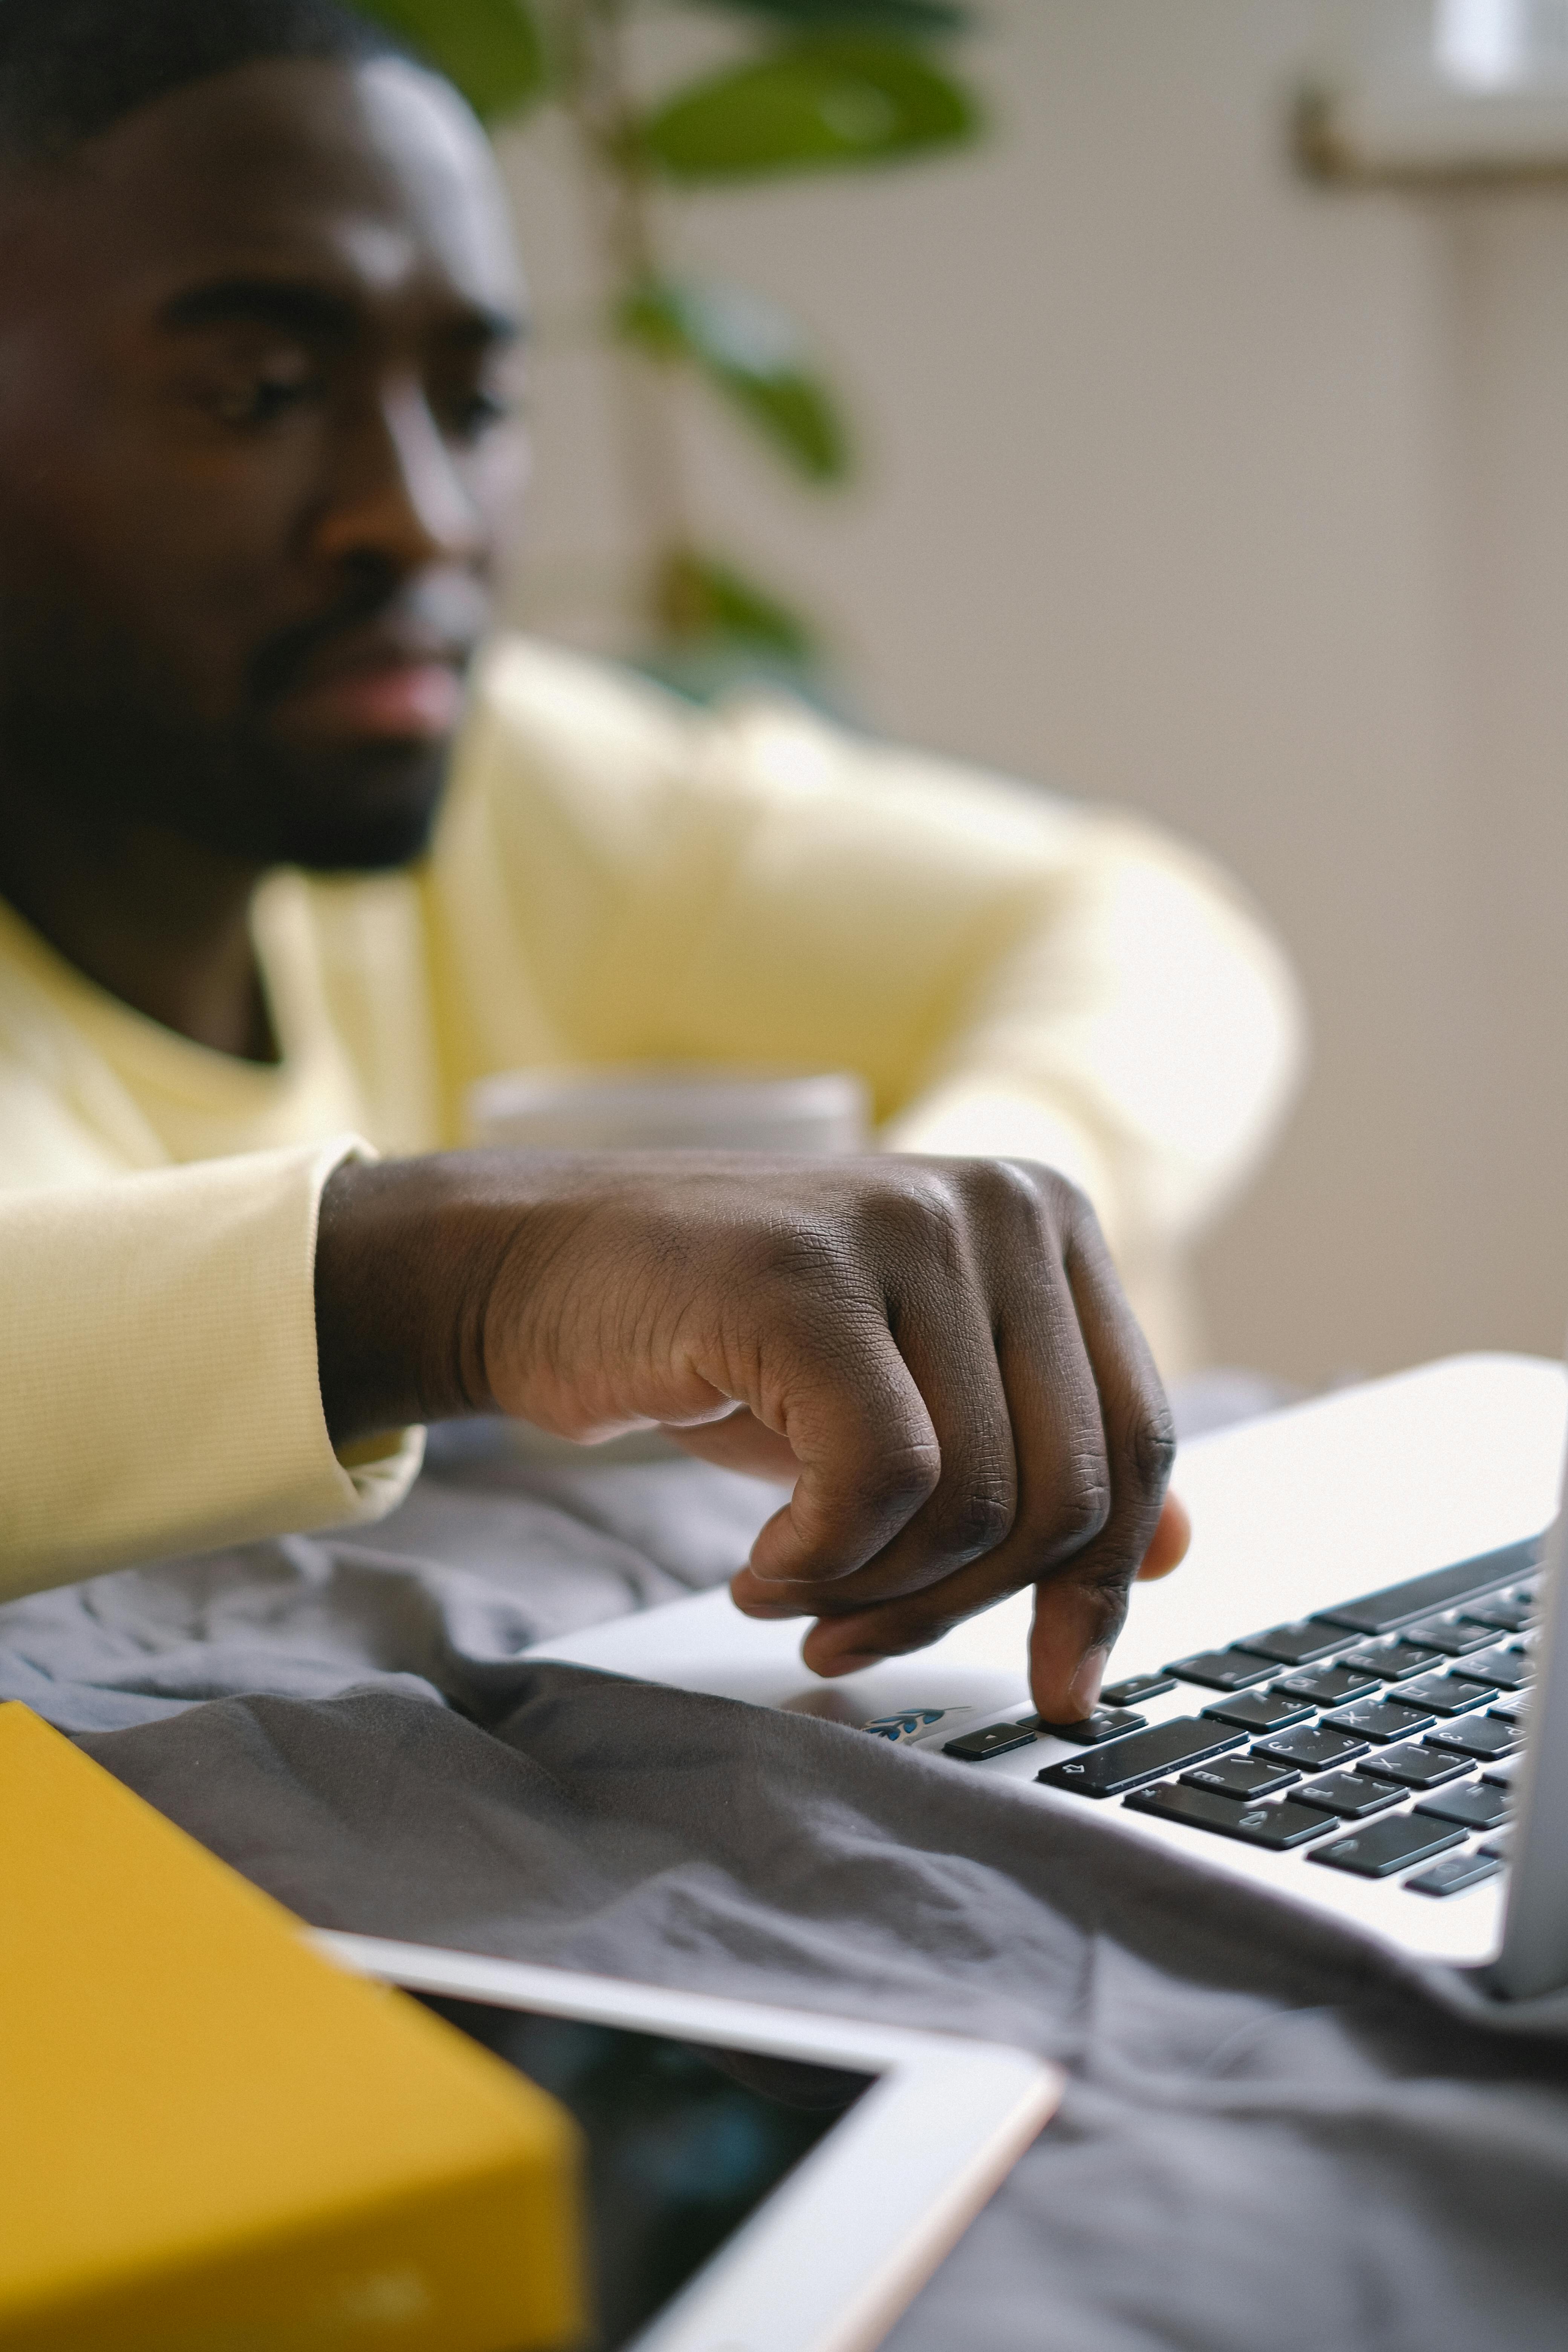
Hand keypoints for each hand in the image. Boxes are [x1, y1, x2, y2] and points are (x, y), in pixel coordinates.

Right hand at [315, 1151, 1183, 1719]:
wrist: (538, 1271)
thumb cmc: (727, 1341)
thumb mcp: (907, 1395)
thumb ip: (1038, 1455)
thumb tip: (1173, 1554)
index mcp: (1050, 1221)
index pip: (1138, 1440)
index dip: (1104, 1586)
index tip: (1061, 1687)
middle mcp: (1002, 1206)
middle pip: (1067, 1489)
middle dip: (965, 1610)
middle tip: (859, 1645)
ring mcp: (906, 1226)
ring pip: (977, 1502)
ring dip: (877, 1595)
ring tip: (795, 1591)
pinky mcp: (805, 1275)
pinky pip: (882, 1483)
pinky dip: (820, 1563)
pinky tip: (759, 1565)